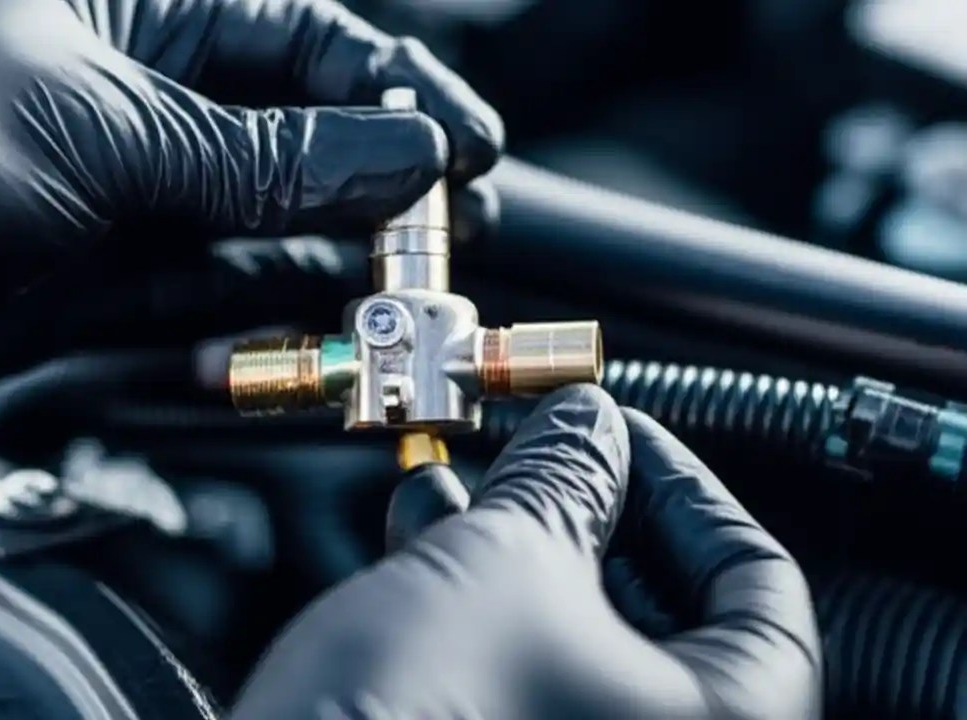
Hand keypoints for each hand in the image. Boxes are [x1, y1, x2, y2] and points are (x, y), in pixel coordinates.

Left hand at [0, 0, 501, 417]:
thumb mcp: (100, 128)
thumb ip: (258, 156)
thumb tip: (394, 151)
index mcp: (130, 12)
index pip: (303, 43)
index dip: (392, 94)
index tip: (462, 144)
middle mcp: (128, 102)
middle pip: (293, 140)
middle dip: (379, 186)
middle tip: (451, 231)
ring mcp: (110, 200)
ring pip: (256, 232)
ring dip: (333, 264)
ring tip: (405, 292)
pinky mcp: (84, 289)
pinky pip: (198, 303)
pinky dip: (254, 325)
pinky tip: (306, 337)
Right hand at [231, 387, 820, 718]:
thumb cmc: (423, 715)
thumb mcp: (509, 559)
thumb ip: (564, 476)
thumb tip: (585, 427)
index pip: (761, 586)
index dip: (687, 487)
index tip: (626, 434)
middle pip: (663, 615)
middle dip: (588, 513)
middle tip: (543, 450)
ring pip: (580, 650)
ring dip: (523, 552)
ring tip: (462, 483)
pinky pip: (527, 686)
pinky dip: (490, 615)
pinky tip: (427, 543)